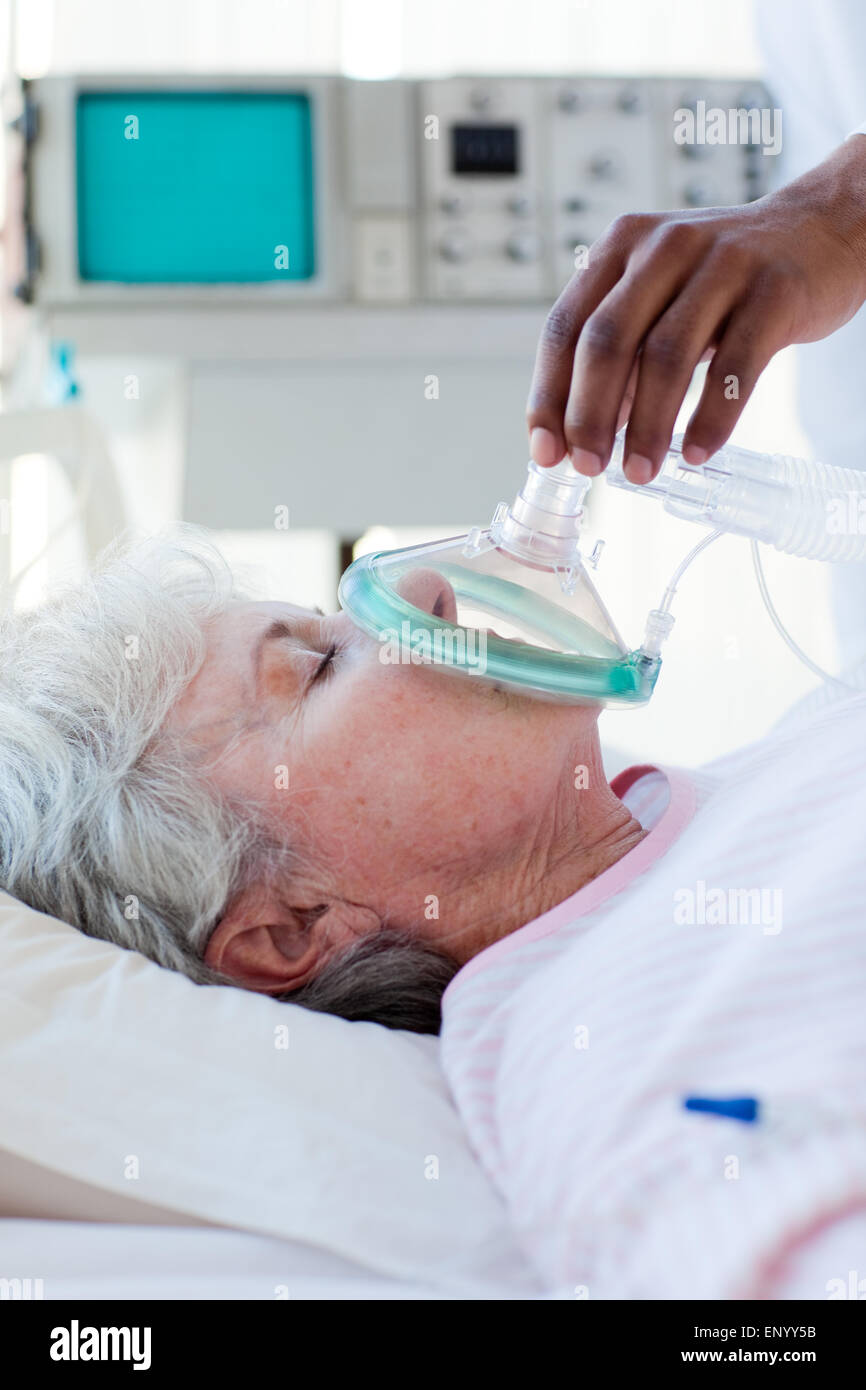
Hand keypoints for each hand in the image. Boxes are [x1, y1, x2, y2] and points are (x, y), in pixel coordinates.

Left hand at [527, 136, 865, 482]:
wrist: (821, 230)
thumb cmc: (728, 274)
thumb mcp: (661, 291)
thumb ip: (622, 350)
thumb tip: (584, 428)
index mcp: (622, 246)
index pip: (564, 327)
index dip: (549, 396)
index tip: (546, 451)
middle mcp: (665, 248)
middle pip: (607, 341)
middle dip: (590, 415)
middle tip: (589, 467)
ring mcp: (722, 265)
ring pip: (666, 356)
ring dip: (648, 425)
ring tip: (640, 471)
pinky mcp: (773, 292)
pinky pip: (734, 367)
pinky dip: (711, 417)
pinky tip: (696, 452)